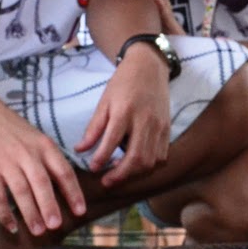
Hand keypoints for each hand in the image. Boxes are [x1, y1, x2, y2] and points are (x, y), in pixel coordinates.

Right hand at [0, 104, 87, 234]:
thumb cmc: (16, 132)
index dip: (73, 192)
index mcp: (44, 146)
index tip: (80, 211)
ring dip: (30, 212)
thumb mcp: (39, 139)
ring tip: (38, 231)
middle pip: (41, 182)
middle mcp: (27, 153)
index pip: (63, 171)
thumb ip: (52, 161)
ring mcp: (6, 162)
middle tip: (57, 225)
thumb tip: (70, 188)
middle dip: (50, 205)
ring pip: (20, 190)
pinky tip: (12, 227)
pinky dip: (4, 213)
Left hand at [80, 47, 172, 187]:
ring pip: (151, 160)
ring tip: (119, 173)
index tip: (93, 168)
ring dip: (135, 173)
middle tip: (106, 181)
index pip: (111, 142)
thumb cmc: (123, 83)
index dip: (101, 159)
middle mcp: (144, 120)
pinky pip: (161, 155)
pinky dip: (149, 165)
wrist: (149, 67)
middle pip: (136, 157)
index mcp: (124, 111)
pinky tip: (136, 164)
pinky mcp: (167, 128)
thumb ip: (93, 127)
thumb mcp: (104, 101)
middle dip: (121, 175)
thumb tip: (80, 150)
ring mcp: (159, 126)